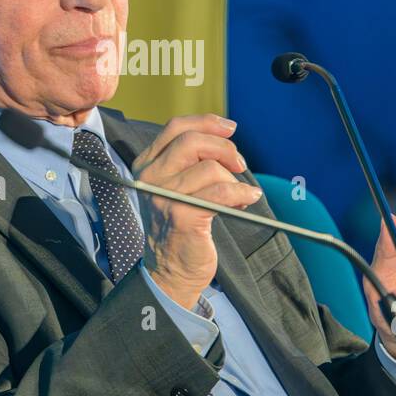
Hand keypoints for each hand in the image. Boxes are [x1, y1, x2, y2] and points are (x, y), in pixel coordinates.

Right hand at [132, 114, 262, 309]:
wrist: (170, 272)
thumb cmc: (180, 228)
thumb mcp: (178, 188)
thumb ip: (192, 162)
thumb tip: (226, 135)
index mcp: (147, 165)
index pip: (175, 128)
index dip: (207, 123)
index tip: (230, 128)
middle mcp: (150, 177)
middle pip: (193, 141)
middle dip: (225, 148)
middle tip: (240, 165)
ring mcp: (164, 196)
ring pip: (210, 168)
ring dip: (234, 180)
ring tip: (240, 196)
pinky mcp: (181, 215)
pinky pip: (221, 192)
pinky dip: (241, 193)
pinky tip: (248, 199)